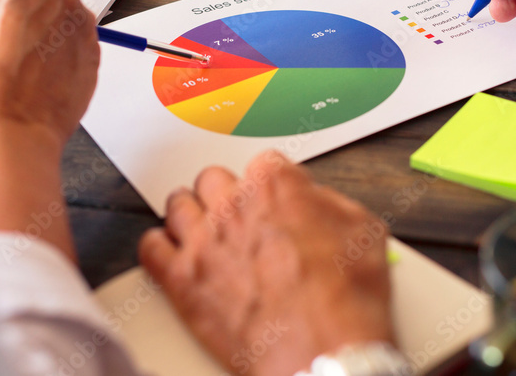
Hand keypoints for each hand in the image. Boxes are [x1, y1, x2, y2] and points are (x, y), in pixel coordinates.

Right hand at [0, 0, 98, 149]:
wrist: (15, 125)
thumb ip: (4, 8)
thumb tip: (15, 9)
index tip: (26, 0)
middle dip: (46, 12)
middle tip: (24, 40)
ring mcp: (84, 26)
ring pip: (72, 21)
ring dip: (59, 36)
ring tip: (34, 65)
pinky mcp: (97, 52)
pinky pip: (82, 45)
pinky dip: (70, 56)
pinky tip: (49, 76)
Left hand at [139, 151, 394, 375]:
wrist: (322, 353)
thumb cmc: (345, 299)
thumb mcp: (364, 232)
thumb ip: (331, 204)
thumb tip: (318, 203)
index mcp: (276, 185)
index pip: (265, 163)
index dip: (276, 185)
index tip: (278, 200)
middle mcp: (234, 205)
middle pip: (214, 178)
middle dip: (228, 195)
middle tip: (240, 217)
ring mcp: (203, 240)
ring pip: (178, 205)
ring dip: (192, 215)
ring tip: (204, 232)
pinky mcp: (181, 279)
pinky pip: (150, 247)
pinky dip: (160, 249)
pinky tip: (175, 257)